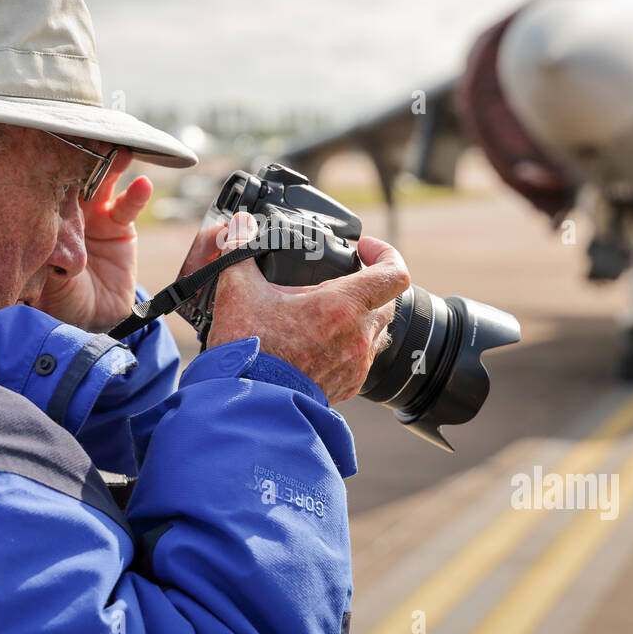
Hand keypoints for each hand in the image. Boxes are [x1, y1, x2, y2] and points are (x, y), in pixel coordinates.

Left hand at [35, 150, 150, 331]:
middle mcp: (69, 209)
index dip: (51, 165)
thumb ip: (46, 254)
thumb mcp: (44, 277)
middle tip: (90, 135)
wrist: (89, 320)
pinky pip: (128, 206)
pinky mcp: (121, 225)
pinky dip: (137, 194)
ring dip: (112, 165)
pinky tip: (143, 184)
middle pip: (75, 174)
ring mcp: (95, 214)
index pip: (47, 184)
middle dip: (83, 155)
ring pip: (103, 182)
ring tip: (121, 151)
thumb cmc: (56, 298)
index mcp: (44, 216)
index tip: (54, 143)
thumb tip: (47, 235)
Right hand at [180, 212, 410, 403]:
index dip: (385, 253)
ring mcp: (356, 364)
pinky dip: (349, 344)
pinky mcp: (348, 386)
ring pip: (376, 331)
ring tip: (327, 310)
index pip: (394, 273)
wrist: (249, 407)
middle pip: (387, 300)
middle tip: (340, 278)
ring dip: (360, 316)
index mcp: (343, 306)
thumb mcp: (238, 293)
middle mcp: (358, 336)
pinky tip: (320, 341)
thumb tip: (239, 226)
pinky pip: (362, 358)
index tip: (363, 249)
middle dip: (369, 284)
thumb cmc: (249, 352)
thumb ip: (239, 252)